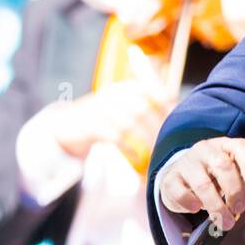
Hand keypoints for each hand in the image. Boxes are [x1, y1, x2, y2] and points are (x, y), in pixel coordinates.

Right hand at [53, 80, 171, 167]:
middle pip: (140, 108)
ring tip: (154, 152)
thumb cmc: (104, 116)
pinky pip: (114, 137)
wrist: (69, 124)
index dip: (163, 101)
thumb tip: (174, 108)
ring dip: (144, 140)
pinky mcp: (89, 126)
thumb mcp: (122, 104)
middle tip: (167, 142)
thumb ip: (146, 105)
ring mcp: (99, 109)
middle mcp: (111, 94)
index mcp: (122, 87)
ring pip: (128, 124)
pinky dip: (128, 148)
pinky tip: (136, 157)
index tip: (175, 115)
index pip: (147, 88)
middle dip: (157, 126)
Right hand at [157, 136, 244, 231]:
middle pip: (223, 165)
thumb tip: (242, 203)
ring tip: (224, 222)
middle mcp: (206, 150)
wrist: (180, 179)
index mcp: (226, 146)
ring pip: (203, 183)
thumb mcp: (231, 178)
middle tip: (238, 210)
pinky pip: (181, 192)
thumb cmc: (212, 178)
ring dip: (216, 206)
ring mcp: (187, 162)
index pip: (241, 148)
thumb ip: (242, 187)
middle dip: (234, 191)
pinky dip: (190, 203)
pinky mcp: (171, 178)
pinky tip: (196, 208)